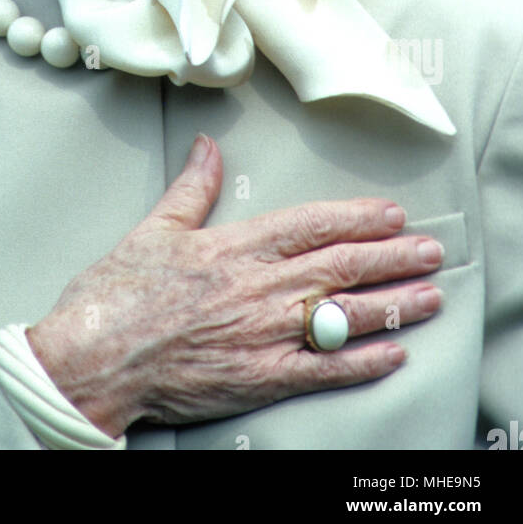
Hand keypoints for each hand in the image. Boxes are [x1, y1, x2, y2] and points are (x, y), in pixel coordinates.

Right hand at [26, 133, 442, 436]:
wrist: (93, 357)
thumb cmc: (116, 294)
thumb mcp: (155, 228)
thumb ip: (192, 187)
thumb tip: (209, 146)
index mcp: (234, 246)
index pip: (311, 224)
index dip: (357, 217)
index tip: (391, 213)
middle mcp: (258, 287)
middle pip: (340, 267)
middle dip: (391, 257)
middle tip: (429, 250)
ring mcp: (262, 334)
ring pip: (343, 315)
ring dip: (392, 304)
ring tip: (427, 296)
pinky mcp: (258, 377)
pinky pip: (323, 371)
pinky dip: (361, 363)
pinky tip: (392, 354)